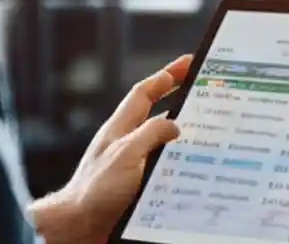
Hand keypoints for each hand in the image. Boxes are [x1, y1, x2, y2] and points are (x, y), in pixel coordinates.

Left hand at [30, 55, 192, 243]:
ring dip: (184, 133)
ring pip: (163, 140)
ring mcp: (132, 163)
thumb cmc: (95, 189)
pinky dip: (180, 161)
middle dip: (180, 98)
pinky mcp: (137, 184)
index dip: (167, 75)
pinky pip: (164, 166)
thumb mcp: (125, 153)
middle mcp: (127, 142)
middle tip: (204, 88)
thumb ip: (150, 134)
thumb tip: (175, 125)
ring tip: (209, 127)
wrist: (80, 226)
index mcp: (121, 128)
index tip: (188, 63)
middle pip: (157, 112)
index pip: (145, 92)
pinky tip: (196, 166)